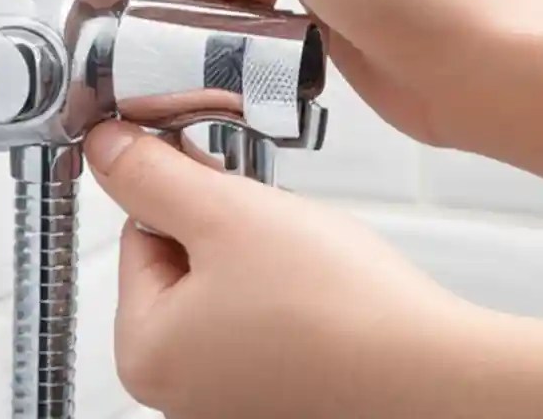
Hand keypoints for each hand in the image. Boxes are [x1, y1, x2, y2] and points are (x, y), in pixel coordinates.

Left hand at [83, 121, 477, 417]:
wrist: (437, 375)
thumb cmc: (340, 310)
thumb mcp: (226, 213)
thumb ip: (151, 174)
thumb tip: (106, 148)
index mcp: (146, 354)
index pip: (139, 234)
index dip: (189, 195)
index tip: (230, 185)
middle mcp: (178, 392)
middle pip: (183, 265)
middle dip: (229, 232)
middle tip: (278, 232)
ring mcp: (231, 400)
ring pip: (229, 290)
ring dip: (262, 261)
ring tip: (310, 267)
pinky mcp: (282, 399)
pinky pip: (268, 325)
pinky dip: (291, 300)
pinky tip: (326, 300)